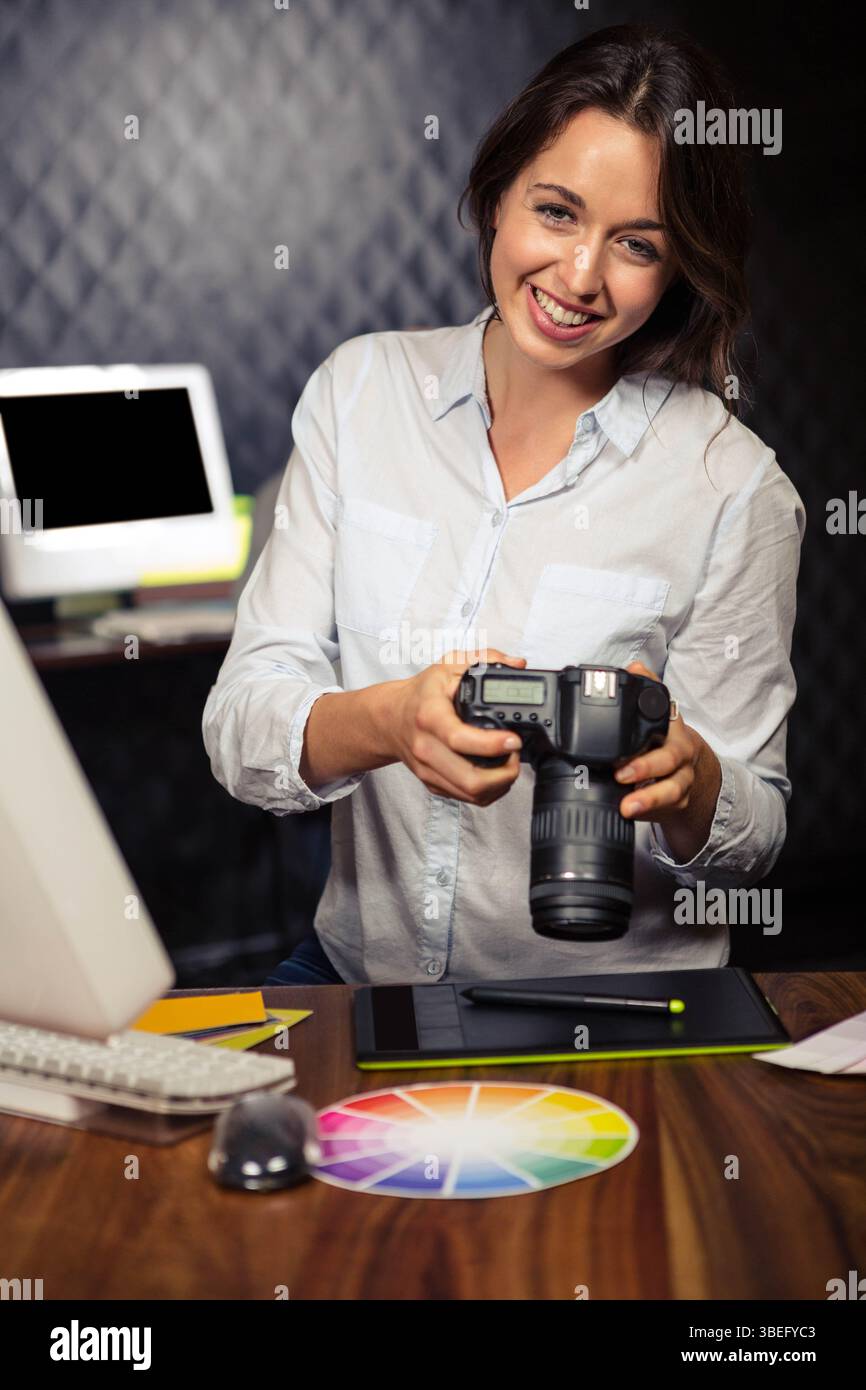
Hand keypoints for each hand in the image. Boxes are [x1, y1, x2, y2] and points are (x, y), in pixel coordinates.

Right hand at [389, 648, 526, 805]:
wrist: (390, 719)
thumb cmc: (421, 694)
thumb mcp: (449, 665)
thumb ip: (486, 658)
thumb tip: (518, 664)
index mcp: (430, 716)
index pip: (460, 738)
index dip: (492, 744)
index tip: (514, 739)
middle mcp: (426, 747)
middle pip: (470, 779)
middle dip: (504, 773)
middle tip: (515, 754)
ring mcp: (428, 770)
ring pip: (471, 794)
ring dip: (500, 784)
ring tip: (509, 763)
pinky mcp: (432, 784)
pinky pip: (466, 798)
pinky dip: (488, 792)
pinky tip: (496, 775)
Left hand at [613, 661, 720, 851]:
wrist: (696, 774)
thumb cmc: (667, 741)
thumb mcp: (660, 714)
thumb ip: (647, 690)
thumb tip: (635, 666)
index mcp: (673, 728)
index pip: (668, 718)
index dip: (653, 722)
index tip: (627, 727)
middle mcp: (681, 755)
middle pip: (669, 760)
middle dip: (646, 767)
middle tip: (621, 773)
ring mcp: (682, 780)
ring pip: (671, 790)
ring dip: (649, 798)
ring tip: (627, 805)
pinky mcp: (676, 803)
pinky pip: (665, 810)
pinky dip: (647, 812)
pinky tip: (630, 813)